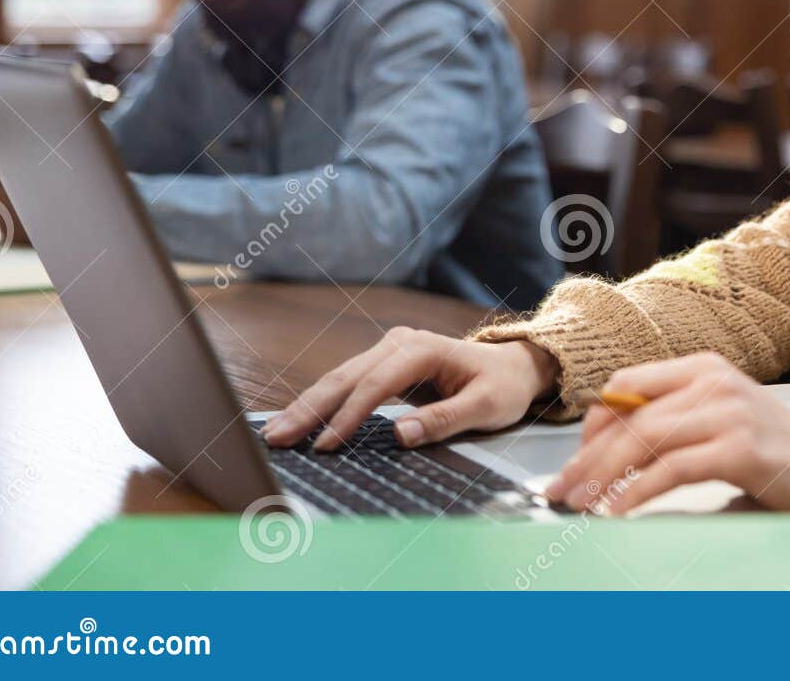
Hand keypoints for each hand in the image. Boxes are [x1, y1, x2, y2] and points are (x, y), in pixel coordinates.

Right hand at [262, 329, 559, 450]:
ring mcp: (389, 350)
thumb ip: (445, 420)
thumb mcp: (486, 407)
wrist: (513, 367)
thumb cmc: (503, 387)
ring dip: (307, 406)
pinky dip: (321, 403)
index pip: (376, 385)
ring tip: (276, 433)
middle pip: (346, 377)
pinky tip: (299, 420)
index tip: (326, 446)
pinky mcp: (384, 363)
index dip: (348, 417)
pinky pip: (348, 383)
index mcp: (424, 349)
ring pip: (339, 378)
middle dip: (309, 409)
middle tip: (277, 438)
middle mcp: (400, 343)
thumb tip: (401, 434)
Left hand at [543, 352, 789, 513]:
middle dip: (585, 458)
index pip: (625, 385)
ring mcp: (727, 412)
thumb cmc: (777, 448)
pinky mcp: (739, 448)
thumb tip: (613, 446)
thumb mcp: (721, 418)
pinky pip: (670, 470)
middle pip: (628, 416)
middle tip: (560, 491)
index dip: (593, 424)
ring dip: (602, 477)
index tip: (576, 460)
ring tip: (578, 506)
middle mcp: (711, 381)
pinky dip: (635, 493)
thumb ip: (677, 419)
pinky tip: (618, 512)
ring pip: (643, 440)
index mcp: (702, 367)